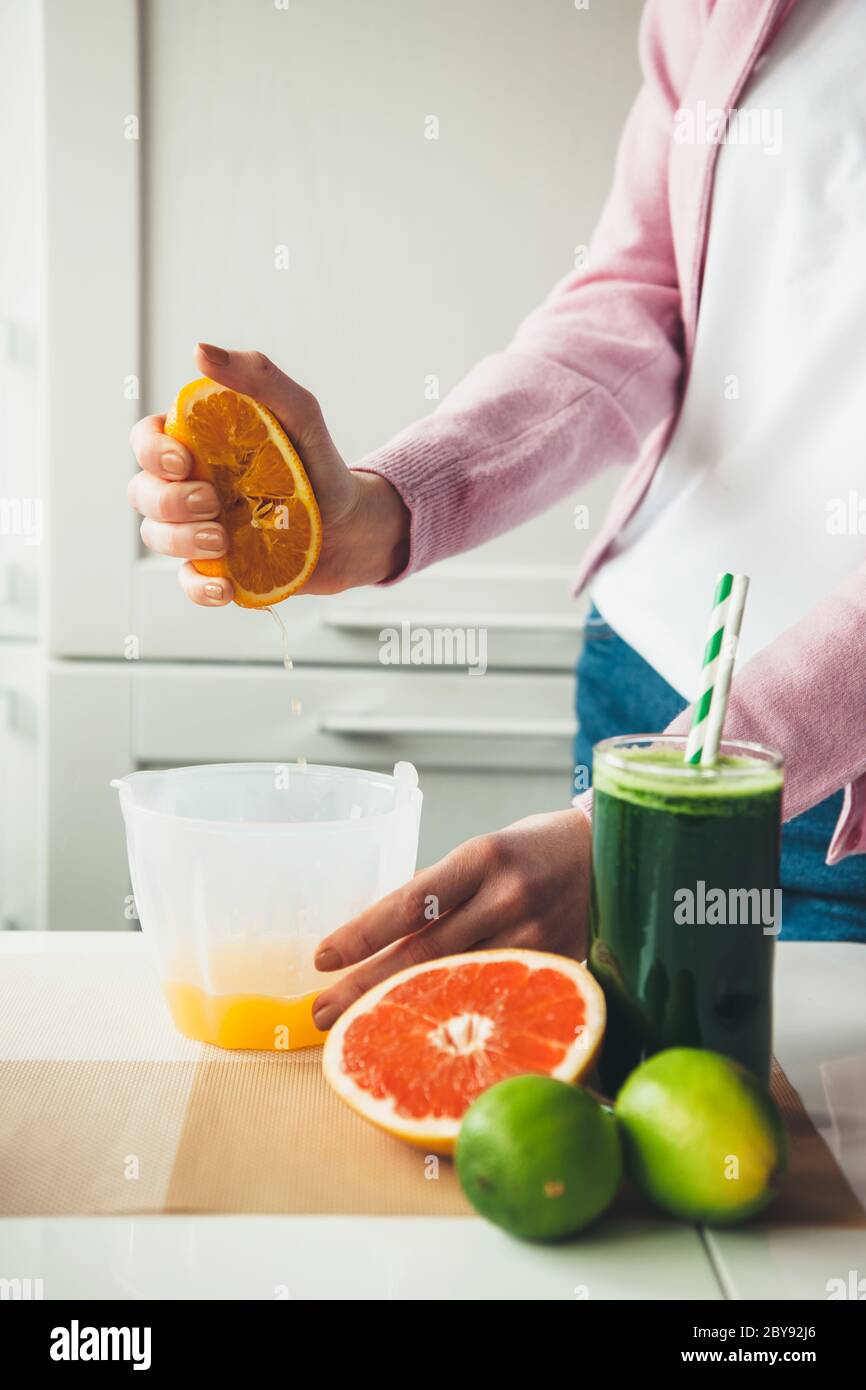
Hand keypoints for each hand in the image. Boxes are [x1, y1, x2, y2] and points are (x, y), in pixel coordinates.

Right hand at [127, 343, 409, 604]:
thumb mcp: (300, 413)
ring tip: (225, 540)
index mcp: (198, 445)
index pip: (145, 441)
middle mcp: (189, 487)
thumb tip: (200, 352)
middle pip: (142, 492)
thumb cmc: (320, 465)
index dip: (150, 452)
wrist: (354, 527)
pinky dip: (198, 588)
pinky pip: (187, 583)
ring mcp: (199, 530)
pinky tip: (224, 585)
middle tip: (213, 503)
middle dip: (168, 501)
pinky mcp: (218, 570)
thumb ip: (258, 378)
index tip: (184, 460)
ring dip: (182, 541)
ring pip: (156, 537)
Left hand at [311, 808, 591, 1029]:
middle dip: (365, 987)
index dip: (361, 933)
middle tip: (322, 1013)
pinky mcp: (555, 965)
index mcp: (482, 857)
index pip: (409, 902)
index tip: (322, 957)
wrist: (618, 853)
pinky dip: (458, 1017)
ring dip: (403, 1009)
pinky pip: (496, 997)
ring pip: (456, 983)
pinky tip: (428, 1035)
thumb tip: (389, 939)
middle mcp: (507, 897)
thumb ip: (447, 892)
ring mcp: (534, 935)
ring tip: (359, 1030)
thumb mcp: (488, 852)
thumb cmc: (539, 849)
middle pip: (423, 953)